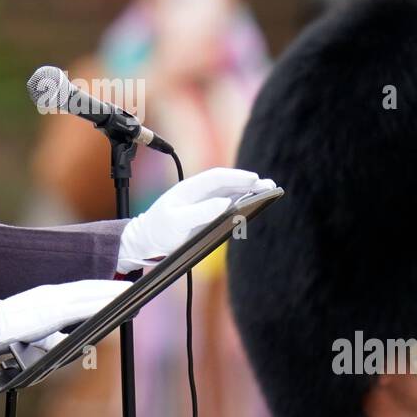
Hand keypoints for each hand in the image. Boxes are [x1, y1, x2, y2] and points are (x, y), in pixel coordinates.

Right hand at [0, 279, 129, 352]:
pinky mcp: (53, 311)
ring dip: (111, 293)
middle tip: (133, 287)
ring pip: (90, 294)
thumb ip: (53, 337)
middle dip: (111, 287)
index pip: (79, 289)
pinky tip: (114, 304)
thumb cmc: (6, 332)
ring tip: (131, 292)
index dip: (99, 287)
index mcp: (47, 296)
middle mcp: (52, 293)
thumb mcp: (35, 334)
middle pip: (88, 287)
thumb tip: (69, 344)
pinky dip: (101, 303)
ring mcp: (53, 300)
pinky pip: (83, 306)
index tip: (115, 287)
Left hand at [116, 167, 275, 272]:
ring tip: (268, 192)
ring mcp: (203, 201)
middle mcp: (198, 192)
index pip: (216, 177)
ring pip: (230, 192)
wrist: (147, 240)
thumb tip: (224, 204)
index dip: (236, 177)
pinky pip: (228, 205)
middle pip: (227, 182)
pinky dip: (242, 202)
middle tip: (269, 186)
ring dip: (248, 191)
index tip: (254, 179)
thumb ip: (199, 213)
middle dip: (249, 182)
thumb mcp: (175, 223)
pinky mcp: (207, 213)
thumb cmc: (158, 230)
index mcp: (189, 189)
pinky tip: (254, 204)